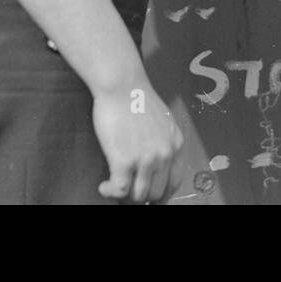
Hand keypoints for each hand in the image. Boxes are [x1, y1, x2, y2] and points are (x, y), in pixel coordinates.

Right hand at [93, 81, 184, 203]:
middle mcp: (164, 154)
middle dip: (141, 196)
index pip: (174, 183)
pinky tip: (104, 186)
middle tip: (128, 190)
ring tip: (114, 186)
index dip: (160, 195)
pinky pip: (119, 190)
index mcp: (175, 144)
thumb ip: (163, 143)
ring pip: (138, 196)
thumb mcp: (162, 121)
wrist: (121, 84)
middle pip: (156, 194)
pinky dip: (110, 192)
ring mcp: (145, 158)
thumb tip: (155, 165)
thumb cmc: (136, 99)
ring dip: (124, 195)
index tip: (148, 196)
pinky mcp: (124, 159)